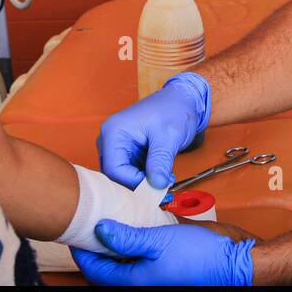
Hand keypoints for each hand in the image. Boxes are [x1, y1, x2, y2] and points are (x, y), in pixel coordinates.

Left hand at [72, 220, 253, 285]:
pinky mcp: (163, 262)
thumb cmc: (200, 257)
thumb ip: (126, 238)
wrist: (232, 262)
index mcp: (134, 281)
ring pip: (122, 259)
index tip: (75, 229)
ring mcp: (151, 272)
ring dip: (114, 241)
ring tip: (107, 218)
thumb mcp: (158, 241)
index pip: (94, 270)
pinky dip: (131, 239)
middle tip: (88, 221)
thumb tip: (99, 230)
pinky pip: (139, 254)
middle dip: (95, 246)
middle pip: (105, 267)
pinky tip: (132, 221)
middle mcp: (140, 279)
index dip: (82, 250)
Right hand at [98, 72, 209, 189]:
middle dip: (139, 186)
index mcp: (114, 132)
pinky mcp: (128, 153)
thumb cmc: (173, 109)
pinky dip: (147, 179)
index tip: (156, 190)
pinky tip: (163, 178)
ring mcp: (118, 147)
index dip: (134, 183)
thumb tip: (157, 186)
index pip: (115, 169)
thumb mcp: (168, 136)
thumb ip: (160, 161)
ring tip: (167, 182)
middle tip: (163, 191)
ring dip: (145, 185)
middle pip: (116, 175)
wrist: (181, 100)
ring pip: (124, 177)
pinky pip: (132, 173)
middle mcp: (110, 140)